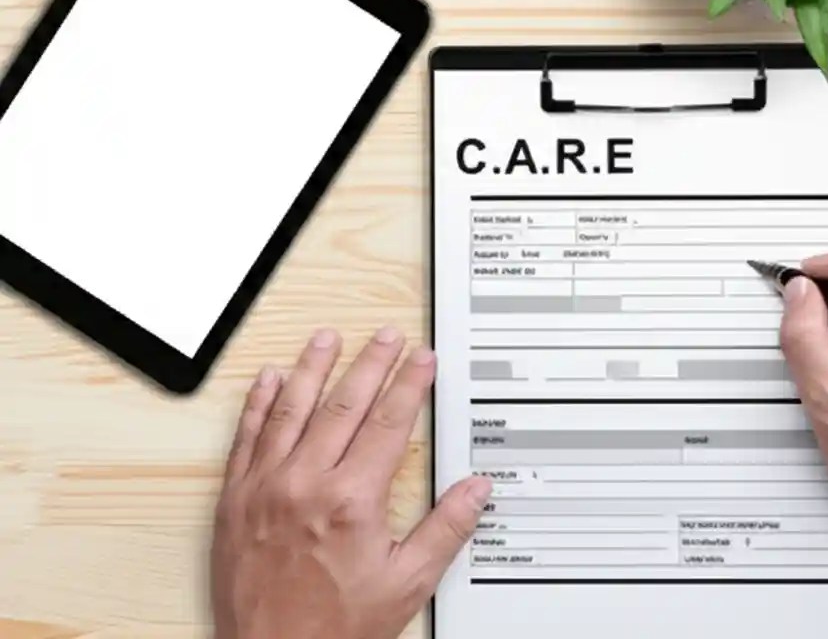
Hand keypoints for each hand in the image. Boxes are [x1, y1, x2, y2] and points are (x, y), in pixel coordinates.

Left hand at [212, 328, 491, 638]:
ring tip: (328, 338)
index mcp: (351, 502)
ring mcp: (265, 489)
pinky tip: (271, 380)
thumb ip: (445, 530)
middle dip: (370, 364)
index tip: (421, 359)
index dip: (408, 385)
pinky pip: (247, 437)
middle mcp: (304, 485)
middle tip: (386, 337)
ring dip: (313, 368)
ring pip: (292, 410)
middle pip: (343, 406)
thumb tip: (475, 490)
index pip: (387, 424)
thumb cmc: (333, 628)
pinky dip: (259, 403)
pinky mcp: (235, 500)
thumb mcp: (406, 584)